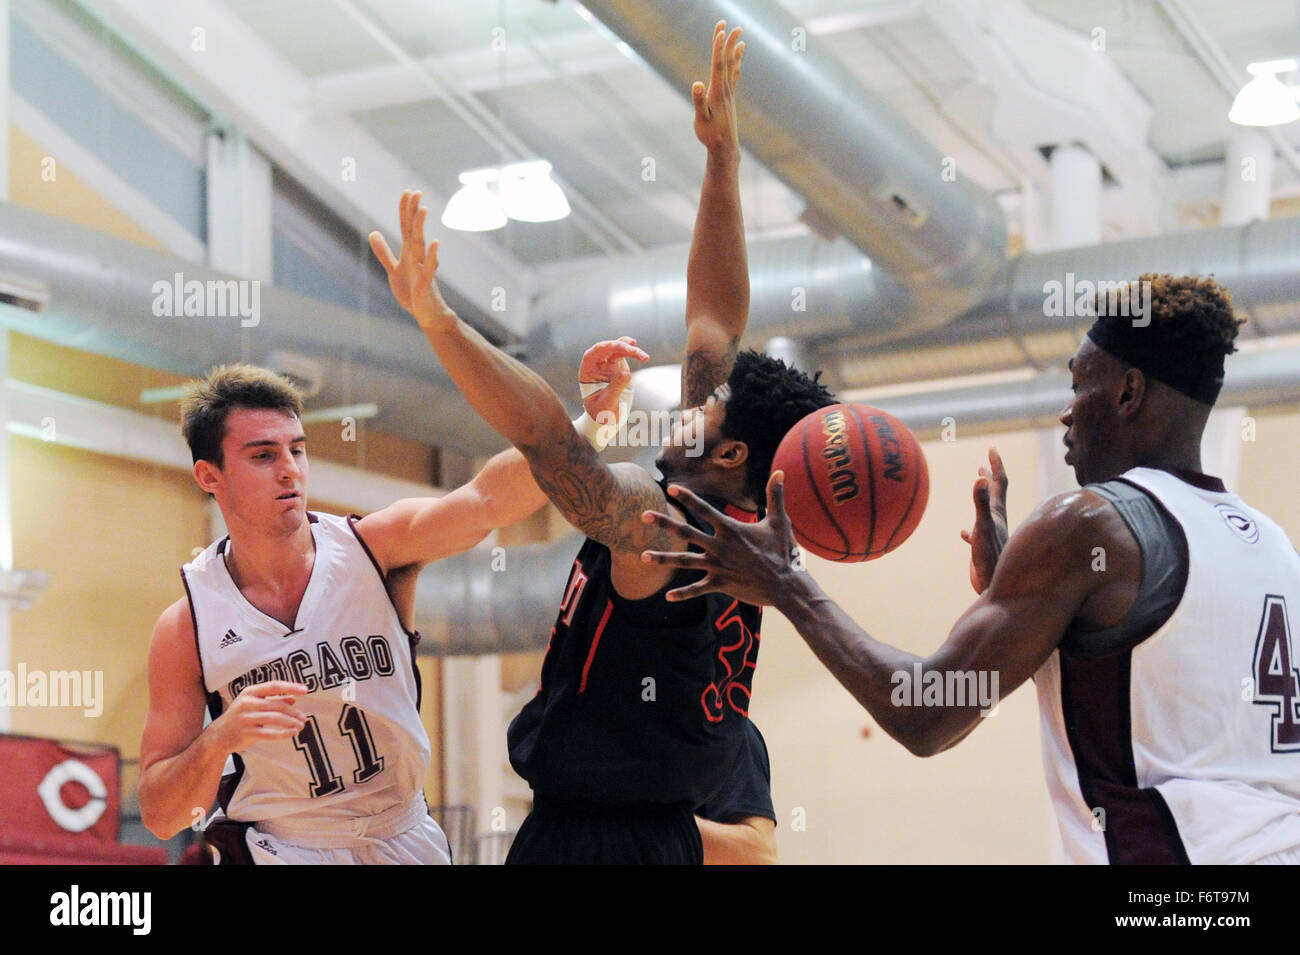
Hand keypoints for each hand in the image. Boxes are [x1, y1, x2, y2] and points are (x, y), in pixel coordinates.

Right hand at [211, 680, 307, 753]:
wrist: (218, 736)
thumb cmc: (240, 717)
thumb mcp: (254, 704)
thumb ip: (274, 700)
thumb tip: (294, 698)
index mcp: (250, 692)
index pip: (274, 686)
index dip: (291, 687)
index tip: (305, 690)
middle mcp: (247, 703)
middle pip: (277, 705)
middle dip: (294, 712)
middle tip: (304, 717)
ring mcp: (245, 718)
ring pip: (275, 719)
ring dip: (291, 722)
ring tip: (300, 725)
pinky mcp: (246, 733)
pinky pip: (269, 733)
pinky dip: (283, 733)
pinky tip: (292, 733)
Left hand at [369, 190, 456, 331]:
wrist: (427, 314)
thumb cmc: (412, 292)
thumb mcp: (394, 269)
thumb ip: (383, 252)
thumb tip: (373, 233)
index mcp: (408, 253)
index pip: (406, 227)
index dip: (405, 210)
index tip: (407, 192)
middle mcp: (417, 256)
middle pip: (414, 230)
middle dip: (414, 211)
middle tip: (416, 192)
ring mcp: (422, 267)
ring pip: (421, 244)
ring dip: (422, 227)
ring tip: (423, 209)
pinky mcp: (426, 281)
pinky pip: (430, 266)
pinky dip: (432, 255)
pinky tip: (434, 243)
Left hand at [579, 336, 648, 423]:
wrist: (606, 417)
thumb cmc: (601, 412)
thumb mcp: (607, 403)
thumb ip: (616, 388)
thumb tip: (627, 374)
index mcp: (588, 370)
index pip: (594, 353)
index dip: (607, 347)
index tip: (622, 347)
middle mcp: (596, 364)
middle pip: (608, 348)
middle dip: (622, 347)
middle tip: (634, 350)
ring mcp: (607, 363)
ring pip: (618, 349)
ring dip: (631, 349)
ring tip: (645, 357)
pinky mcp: (618, 365)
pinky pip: (624, 353)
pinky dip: (632, 351)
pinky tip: (639, 352)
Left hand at [640, 471, 797, 605]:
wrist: (786, 585)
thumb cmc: (783, 552)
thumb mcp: (779, 522)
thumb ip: (775, 496)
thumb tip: (780, 471)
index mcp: (731, 530)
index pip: (704, 510)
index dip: (688, 498)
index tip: (671, 489)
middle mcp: (720, 546)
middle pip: (686, 532)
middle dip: (664, 522)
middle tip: (643, 515)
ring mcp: (718, 566)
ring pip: (684, 561)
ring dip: (662, 558)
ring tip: (642, 556)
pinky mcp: (720, 584)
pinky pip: (697, 589)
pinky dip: (683, 593)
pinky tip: (667, 596)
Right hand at [692, 21, 743, 154]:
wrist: (725, 149)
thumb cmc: (710, 136)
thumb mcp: (701, 120)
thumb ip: (699, 101)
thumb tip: (697, 83)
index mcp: (717, 93)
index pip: (718, 65)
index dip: (719, 47)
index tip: (720, 30)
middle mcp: (725, 90)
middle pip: (726, 61)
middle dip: (726, 41)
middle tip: (727, 23)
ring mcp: (729, 94)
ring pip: (732, 67)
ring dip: (734, 49)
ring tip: (739, 34)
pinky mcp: (729, 99)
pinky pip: (734, 76)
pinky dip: (736, 63)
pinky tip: (738, 57)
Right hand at [959, 448, 1008, 593]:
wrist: (996, 587)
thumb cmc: (991, 557)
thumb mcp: (983, 527)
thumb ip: (980, 503)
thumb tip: (979, 479)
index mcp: (998, 512)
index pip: (999, 483)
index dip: (996, 465)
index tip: (992, 450)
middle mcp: (998, 522)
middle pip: (996, 495)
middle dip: (990, 479)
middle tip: (984, 466)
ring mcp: (993, 536)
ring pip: (988, 513)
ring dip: (982, 500)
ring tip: (977, 490)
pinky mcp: (986, 550)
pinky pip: (978, 535)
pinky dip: (971, 530)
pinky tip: (964, 533)